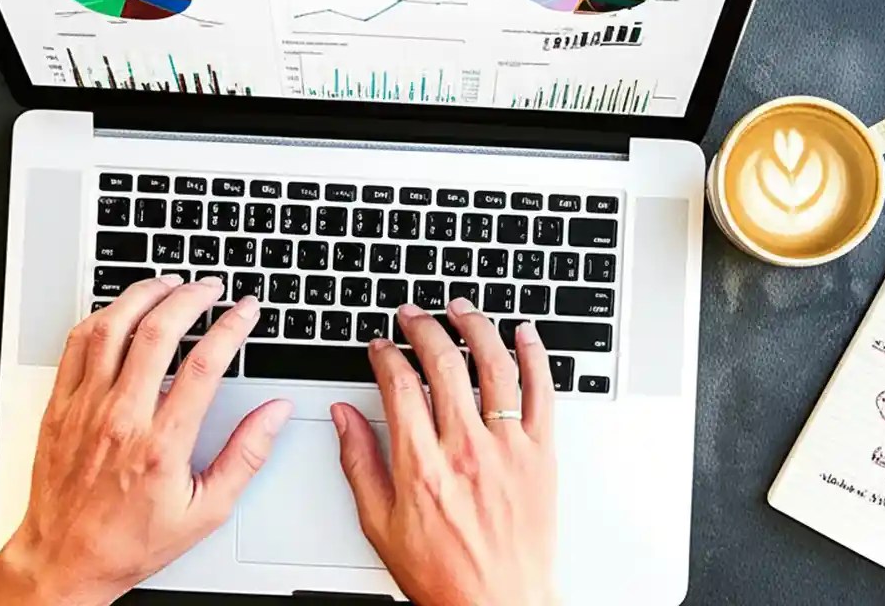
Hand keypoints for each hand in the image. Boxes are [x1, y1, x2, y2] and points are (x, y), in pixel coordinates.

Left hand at [0, 276, 291, 605]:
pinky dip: (102, 318)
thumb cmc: (132, 540)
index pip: (205, 364)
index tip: (246, 310)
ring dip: (144, 296)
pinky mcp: (60, 407)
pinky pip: (76, 346)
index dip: (231, 327)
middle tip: (211, 288)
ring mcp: (85, 409)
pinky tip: (122, 311)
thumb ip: (247, 455)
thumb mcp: (207, 510)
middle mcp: (121, 419)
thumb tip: (275, 414)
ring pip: (113, 329)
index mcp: (163, 444)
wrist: (65, 560)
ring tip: (169, 284)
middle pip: (159, 333)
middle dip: (192, 298)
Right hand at [333, 300, 556, 605]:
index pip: (400, 385)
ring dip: (476, 328)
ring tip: (460, 309)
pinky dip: (534, 356)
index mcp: (422, 465)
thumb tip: (342, 416)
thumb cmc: (443, 573)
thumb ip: (359, 463)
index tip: (380, 345)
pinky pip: (542, 392)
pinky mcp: (542, 453)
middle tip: (413, 315)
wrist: (499, 602)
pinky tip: (525, 333)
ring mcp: (509, 448)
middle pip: (444, 364)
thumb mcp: (380, 524)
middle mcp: (466, 449)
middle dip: (424, 328)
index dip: (386, 355)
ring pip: (494, 367)